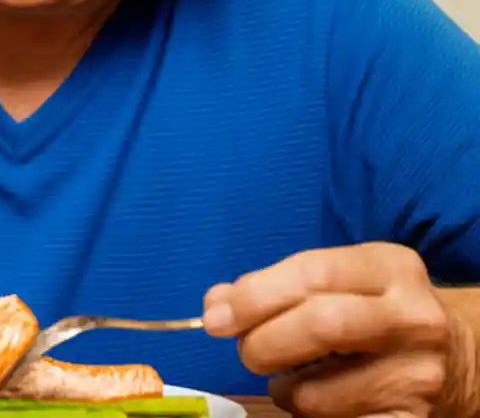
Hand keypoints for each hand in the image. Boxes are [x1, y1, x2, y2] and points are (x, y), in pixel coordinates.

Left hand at [202, 242, 477, 417]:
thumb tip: (215, 305)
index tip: (214, 317)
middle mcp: (412, 318)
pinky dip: (310, 417)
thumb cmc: (376, 311)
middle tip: (246, 352)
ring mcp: (418, 374)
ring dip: (285, 390)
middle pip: (319, 326)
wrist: (457, 356)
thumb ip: (275, 286)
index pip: (310, 274)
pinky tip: (324, 396)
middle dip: (262, 343)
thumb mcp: (339, 281)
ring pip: (318, 393)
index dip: (253, 297)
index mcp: (389, 268)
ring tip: (297, 377)